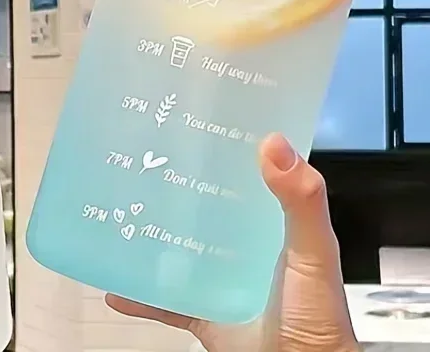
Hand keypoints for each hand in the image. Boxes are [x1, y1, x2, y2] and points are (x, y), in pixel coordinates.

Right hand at [106, 134, 357, 351]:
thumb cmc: (315, 314)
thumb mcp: (314, 252)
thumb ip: (302, 203)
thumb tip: (272, 142)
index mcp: (269, 219)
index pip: (245, 170)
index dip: (223, 143)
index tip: (191, 114)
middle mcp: (241, 240)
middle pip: (204, 202)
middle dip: (175, 181)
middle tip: (140, 153)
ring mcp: (218, 274)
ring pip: (179, 244)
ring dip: (151, 231)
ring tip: (118, 208)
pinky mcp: (202, 309)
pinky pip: (163, 298)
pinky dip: (139, 293)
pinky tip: (114, 286)